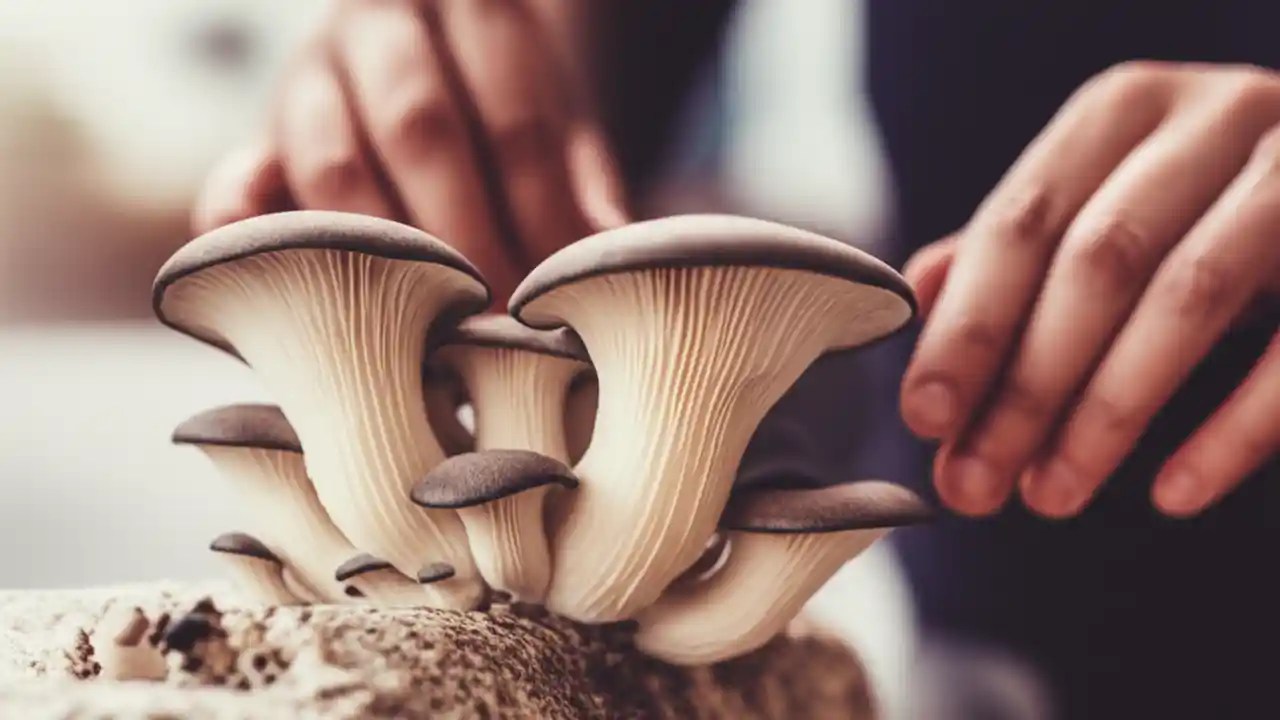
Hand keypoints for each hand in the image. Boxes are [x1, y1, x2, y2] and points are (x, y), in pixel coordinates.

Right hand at [193, 0, 626, 305]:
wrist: (427, 43)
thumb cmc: (507, 97)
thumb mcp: (560, 114)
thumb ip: (581, 175)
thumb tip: (613, 250)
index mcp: (471, 2)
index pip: (513, 117)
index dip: (540, 210)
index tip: (560, 290)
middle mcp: (378, 25)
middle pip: (422, 131)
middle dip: (468, 239)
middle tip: (502, 324)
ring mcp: (308, 76)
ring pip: (335, 162)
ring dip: (389, 259)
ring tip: (434, 331)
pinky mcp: (258, 134)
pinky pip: (237, 185)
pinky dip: (249, 237)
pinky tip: (276, 284)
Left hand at [900, 62, 1279, 518]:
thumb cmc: (1199, 204)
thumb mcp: (1102, 203)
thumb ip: (1016, 248)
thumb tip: (916, 309)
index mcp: (1124, 110)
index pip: (1021, 223)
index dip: (966, 326)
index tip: (923, 417)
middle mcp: (1214, 119)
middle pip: (1097, 262)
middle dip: (1026, 386)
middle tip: (976, 482)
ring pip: (1189, 296)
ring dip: (1109, 411)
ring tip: (1051, 493)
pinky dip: (1232, 431)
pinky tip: (1170, 493)